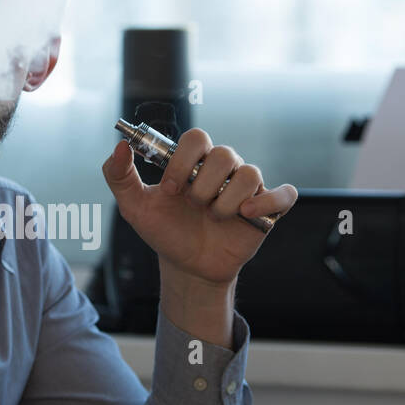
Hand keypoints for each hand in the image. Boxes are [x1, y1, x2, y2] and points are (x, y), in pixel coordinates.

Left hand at [102, 130, 297, 285]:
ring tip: (214, 218)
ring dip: (226, 201)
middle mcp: (223, 170)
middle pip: (224, 154)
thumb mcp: (135, 207)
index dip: (182, 161)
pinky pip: (284, 195)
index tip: (169, 190)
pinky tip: (246, 214)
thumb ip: (119, 176)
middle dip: (203, 186)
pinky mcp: (266, 210)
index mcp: (194, 162)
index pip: (197, 138)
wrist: (187, 267)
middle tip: (193, 207)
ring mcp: (246, 189)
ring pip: (249, 174)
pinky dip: (268, 201)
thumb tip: (119, 146)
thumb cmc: (165, 231)